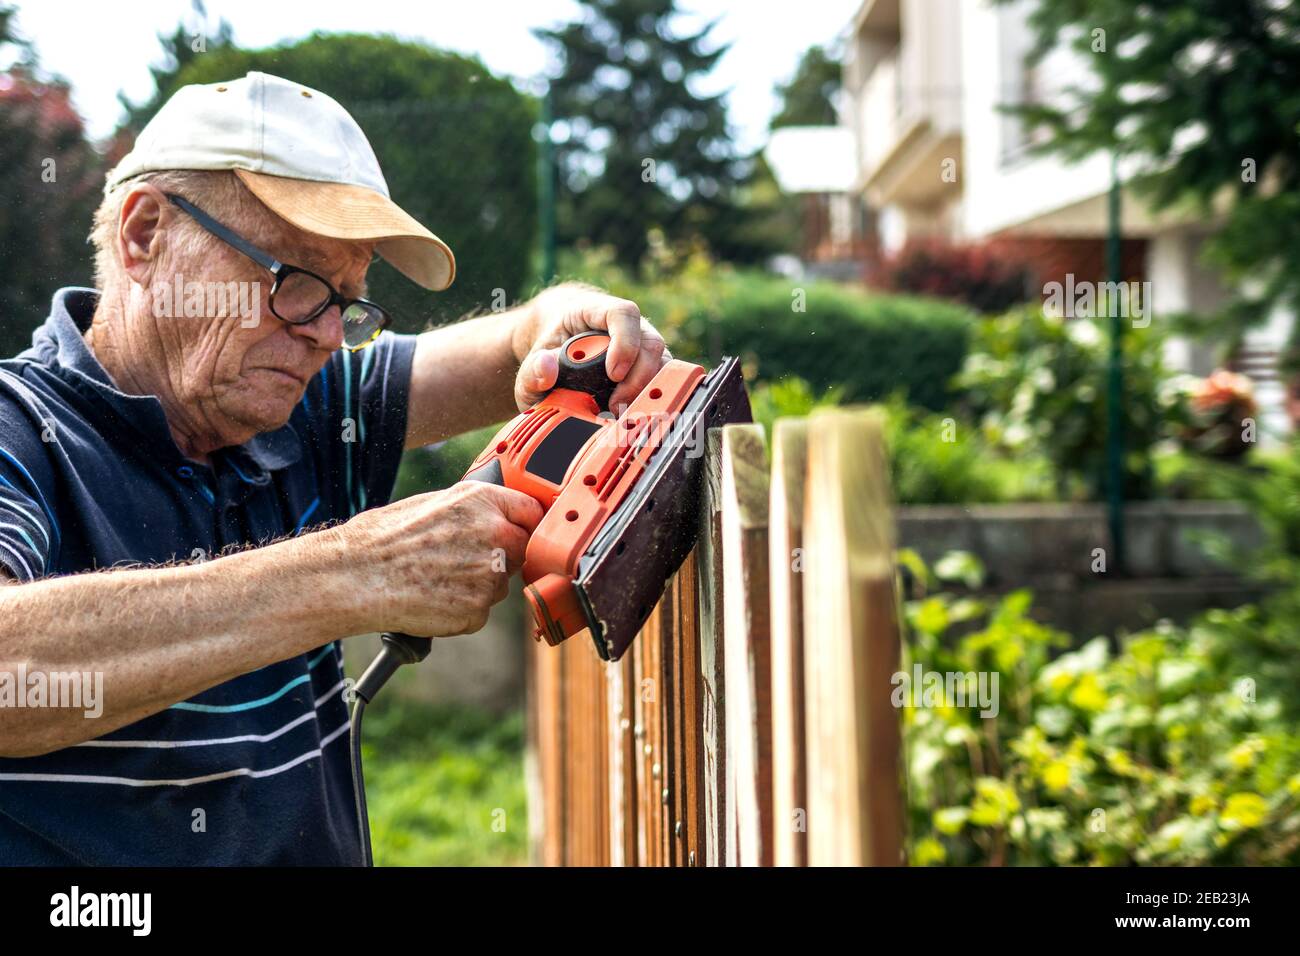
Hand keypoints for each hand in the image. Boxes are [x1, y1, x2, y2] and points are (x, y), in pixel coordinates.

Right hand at [335, 481, 543, 636]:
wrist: (357, 576)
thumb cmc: (383, 539)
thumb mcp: (433, 504)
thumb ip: (473, 511)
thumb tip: (494, 518)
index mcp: (482, 501)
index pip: (532, 511)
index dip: (526, 523)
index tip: (522, 532)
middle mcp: (494, 534)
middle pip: (523, 549)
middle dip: (503, 556)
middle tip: (463, 561)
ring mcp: (489, 574)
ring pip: (500, 584)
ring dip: (478, 586)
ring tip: (436, 578)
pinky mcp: (477, 609)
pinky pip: (480, 611)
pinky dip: (462, 610)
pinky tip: (433, 598)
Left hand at [512, 282, 671, 411]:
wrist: (561, 341)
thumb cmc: (551, 346)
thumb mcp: (534, 359)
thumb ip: (533, 368)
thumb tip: (546, 369)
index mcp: (597, 311)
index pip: (623, 314)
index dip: (625, 342)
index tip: (613, 373)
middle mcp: (629, 325)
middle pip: (651, 342)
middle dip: (639, 378)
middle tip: (616, 405)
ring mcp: (642, 345)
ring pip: (663, 363)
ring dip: (648, 390)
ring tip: (622, 413)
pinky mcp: (648, 366)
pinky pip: (661, 379)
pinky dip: (650, 397)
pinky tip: (631, 413)